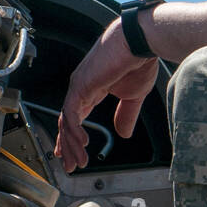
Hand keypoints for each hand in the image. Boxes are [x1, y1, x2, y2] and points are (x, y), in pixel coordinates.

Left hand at [55, 18, 158, 172]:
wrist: (139, 43)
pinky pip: (72, 114)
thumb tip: (123, 133)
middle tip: (69, 164)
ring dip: (71, 144)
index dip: (70, 136)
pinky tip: (81, 143)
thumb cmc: (138, 61)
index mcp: (91, 89)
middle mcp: (80, 88)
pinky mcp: (81, 86)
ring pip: (67, 121)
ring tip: (78, 160)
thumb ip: (125, 114)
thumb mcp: (133, 96)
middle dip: (67, 145)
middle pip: (66, 121)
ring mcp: (78, 86)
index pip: (75, 117)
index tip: (69, 152)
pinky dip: (74, 130)